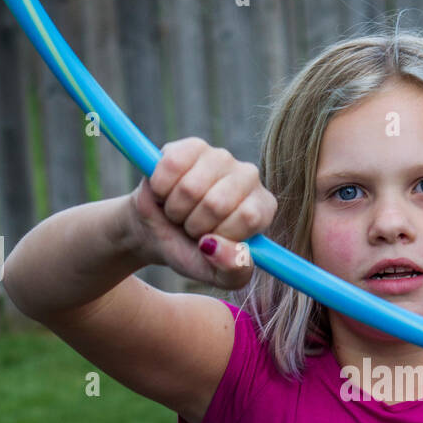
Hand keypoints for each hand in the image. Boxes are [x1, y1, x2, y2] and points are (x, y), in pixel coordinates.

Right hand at [126, 136, 277, 287]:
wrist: (160, 234)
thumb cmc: (196, 253)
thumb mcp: (219, 276)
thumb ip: (232, 270)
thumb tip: (219, 247)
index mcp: (262, 209)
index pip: (248, 217)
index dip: (221, 235)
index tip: (213, 242)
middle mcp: (249, 177)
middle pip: (217, 203)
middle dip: (195, 225)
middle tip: (193, 228)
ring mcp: (220, 157)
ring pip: (191, 187)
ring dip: (176, 209)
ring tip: (181, 213)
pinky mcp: (191, 146)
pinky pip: (170, 166)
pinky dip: (161, 188)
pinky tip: (167, 193)